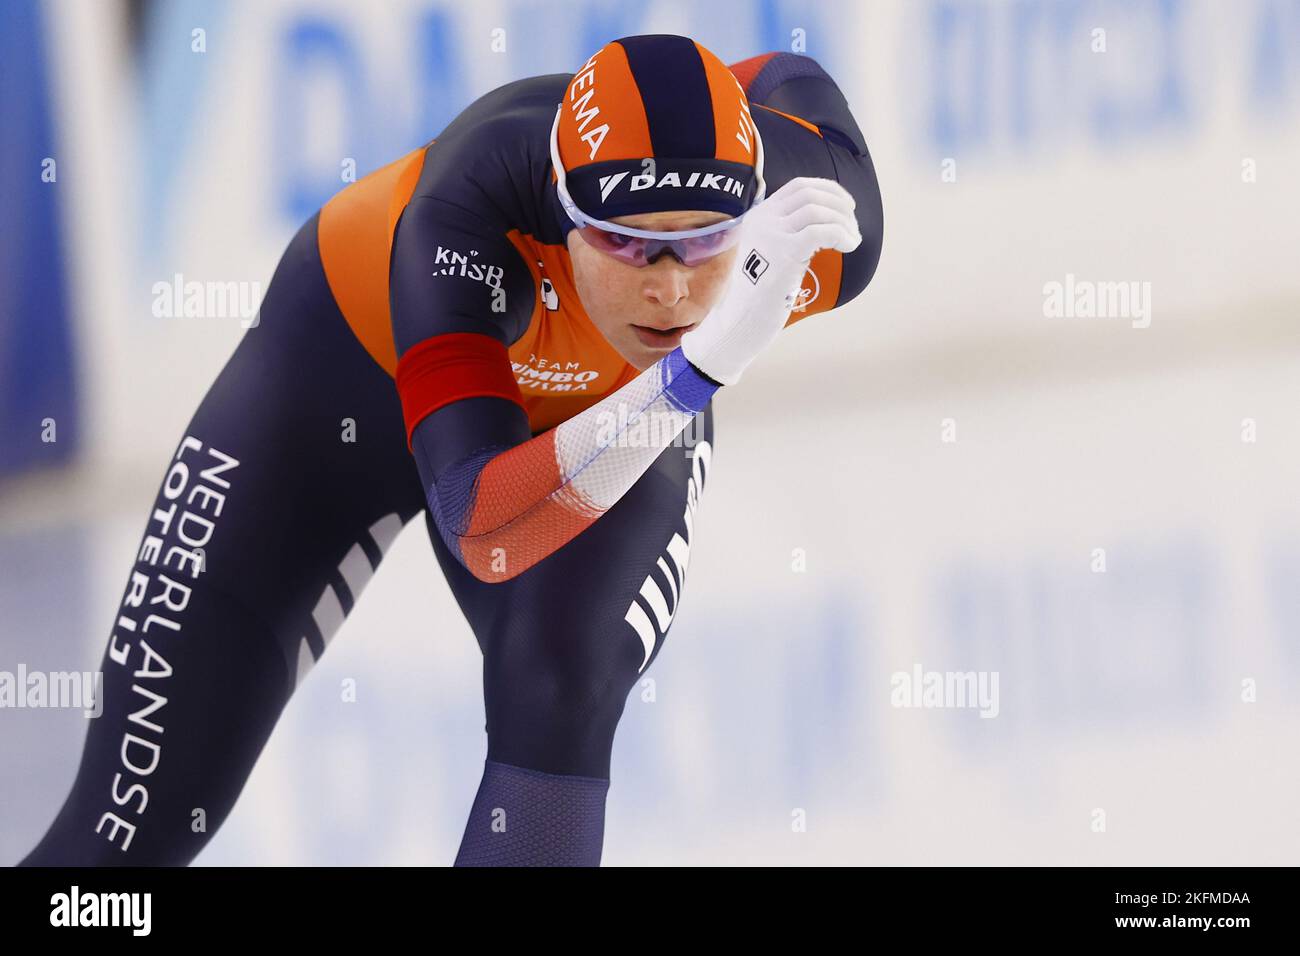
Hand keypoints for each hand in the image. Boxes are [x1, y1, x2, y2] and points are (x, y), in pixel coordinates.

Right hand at [680, 177, 860, 384]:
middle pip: (811, 193)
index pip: (799, 186)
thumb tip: (821, 225)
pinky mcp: (785, 253)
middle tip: (853, 225)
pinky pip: (823, 231)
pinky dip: (842, 234)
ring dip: (844, 222)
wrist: (737, 322)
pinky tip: (849, 246)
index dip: (828, 190)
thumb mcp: (765, 255)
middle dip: (840, 205)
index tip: (846, 206)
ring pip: (819, 210)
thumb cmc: (755, 297)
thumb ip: (784, 236)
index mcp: (757, 216)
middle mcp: (763, 220)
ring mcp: (772, 235)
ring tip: (852, 239)